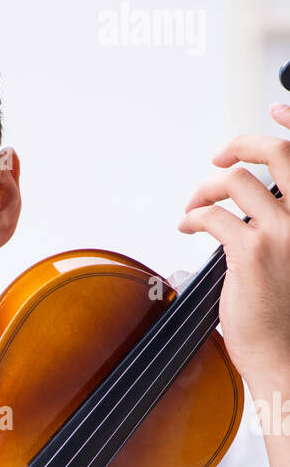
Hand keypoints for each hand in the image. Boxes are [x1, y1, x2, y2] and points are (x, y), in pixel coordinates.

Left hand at [177, 103, 289, 389]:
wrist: (285, 356)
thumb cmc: (284, 317)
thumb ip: (278, 229)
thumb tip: (246, 209)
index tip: (275, 109)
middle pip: (277, 155)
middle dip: (241, 146)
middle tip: (218, 159)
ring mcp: (282, 234)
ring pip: (236, 182)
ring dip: (206, 189)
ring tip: (193, 207)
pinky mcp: (251, 252)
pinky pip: (212, 216)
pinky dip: (194, 216)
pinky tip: (187, 226)